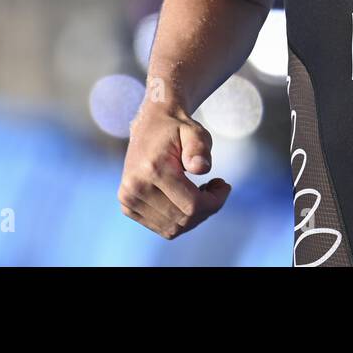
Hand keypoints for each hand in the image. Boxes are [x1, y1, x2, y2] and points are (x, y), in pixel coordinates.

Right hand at [118, 98, 230, 238]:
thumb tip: (201, 168)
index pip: (192, 205)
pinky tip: (186, 199)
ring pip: (173, 228)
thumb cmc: (177, 128)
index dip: (215, 201)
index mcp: (152, 170)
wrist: (150, 124)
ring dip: (194, 216)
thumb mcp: (194, 131)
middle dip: (207, 209)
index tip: (225, 185)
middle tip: (217, 188)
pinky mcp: (128, 206)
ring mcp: (128, 199)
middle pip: (183, 220)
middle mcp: (135, 188)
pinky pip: (162, 227)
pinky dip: (180, 219)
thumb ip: (200, 148)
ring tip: (202, 192)